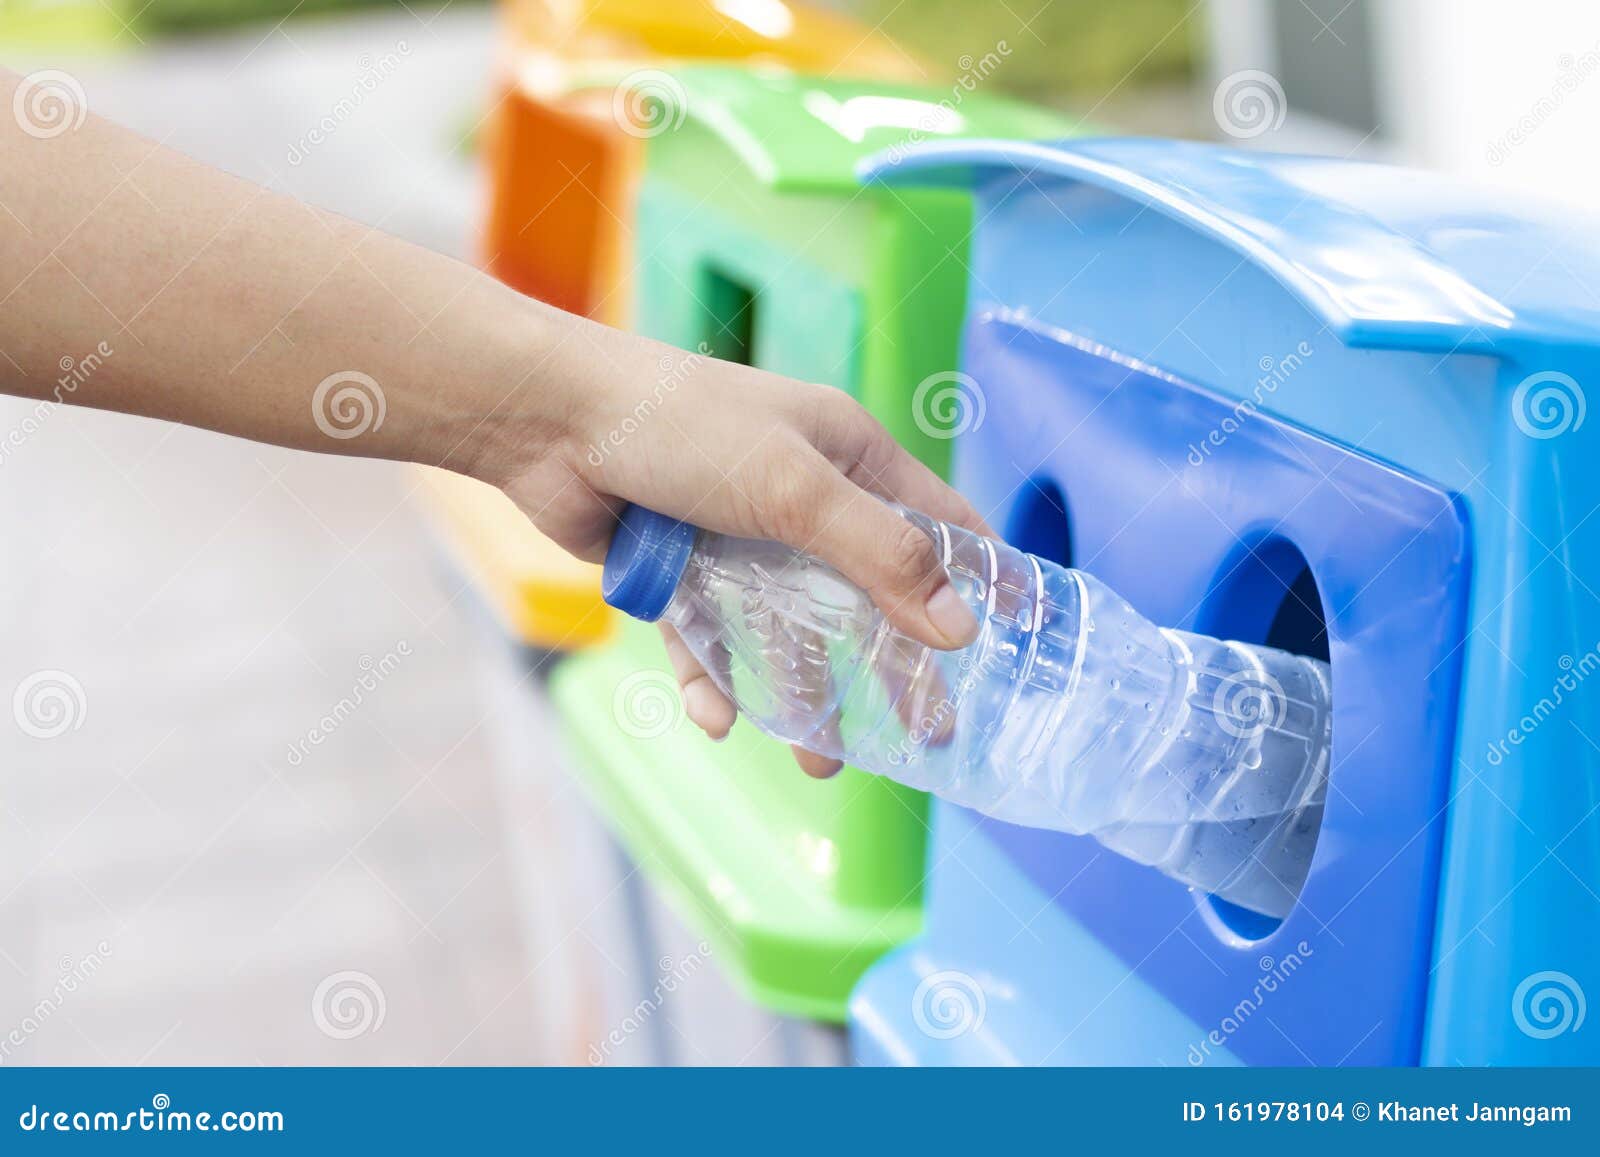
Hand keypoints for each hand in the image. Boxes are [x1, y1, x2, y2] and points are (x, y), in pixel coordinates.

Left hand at [483, 319, 989, 776]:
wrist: (548, 420)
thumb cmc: (679, 426)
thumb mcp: (795, 487)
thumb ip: (878, 556)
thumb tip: (960, 627)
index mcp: (845, 456)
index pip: (935, 521)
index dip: (983, 573)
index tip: (1023, 630)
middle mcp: (798, 496)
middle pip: (864, 595)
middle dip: (891, 667)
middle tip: (925, 732)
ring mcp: (736, 535)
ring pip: (786, 630)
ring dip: (802, 695)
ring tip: (817, 762)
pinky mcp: (678, 568)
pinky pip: (707, 637)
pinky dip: (714, 678)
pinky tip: (717, 719)